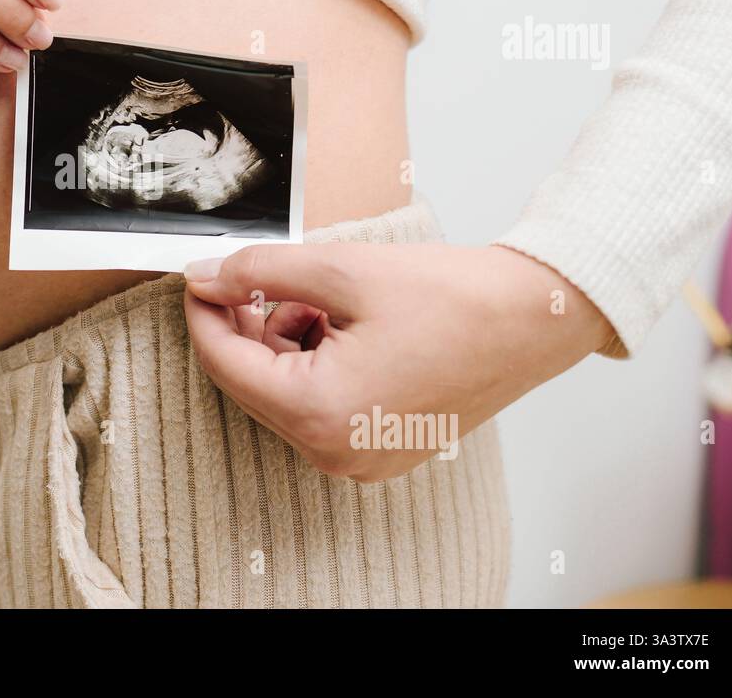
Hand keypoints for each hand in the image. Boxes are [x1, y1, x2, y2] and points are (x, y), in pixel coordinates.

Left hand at [183, 242, 614, 481]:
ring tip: (327, 300)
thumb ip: (259, 273)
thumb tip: (205, 277)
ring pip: (282, 394)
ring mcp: (358, 460)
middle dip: (250, 326)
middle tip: (267, 277)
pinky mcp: (377, 453)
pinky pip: (316, 409)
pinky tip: (344, 327)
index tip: (199, 276)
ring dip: (285, 343)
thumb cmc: (451, 297)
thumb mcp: (340, 270)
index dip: (204, 313)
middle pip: (250, 384)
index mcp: (321, 413)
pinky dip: (314, 365)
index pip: (225, 364)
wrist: (532, 320)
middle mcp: (334, 452)